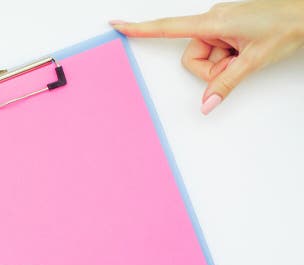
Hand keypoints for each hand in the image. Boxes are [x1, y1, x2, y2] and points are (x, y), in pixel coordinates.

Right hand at [110, 0, 303, 113]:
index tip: (117, 25)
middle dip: (212, 69)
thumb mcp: (254, 60)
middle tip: (237, 63)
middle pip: (192, 57)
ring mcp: (221, 24)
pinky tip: (247, 51)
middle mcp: (213, 20)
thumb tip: (206, 105)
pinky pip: (218, 53)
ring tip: (247, 56)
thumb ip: (226, 84)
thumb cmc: (287, 24)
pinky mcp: (229, 29)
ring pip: (206, 58)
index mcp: (213, 22)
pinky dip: (230, 60)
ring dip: (224, 65)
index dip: (139, 29)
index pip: (167, 28)